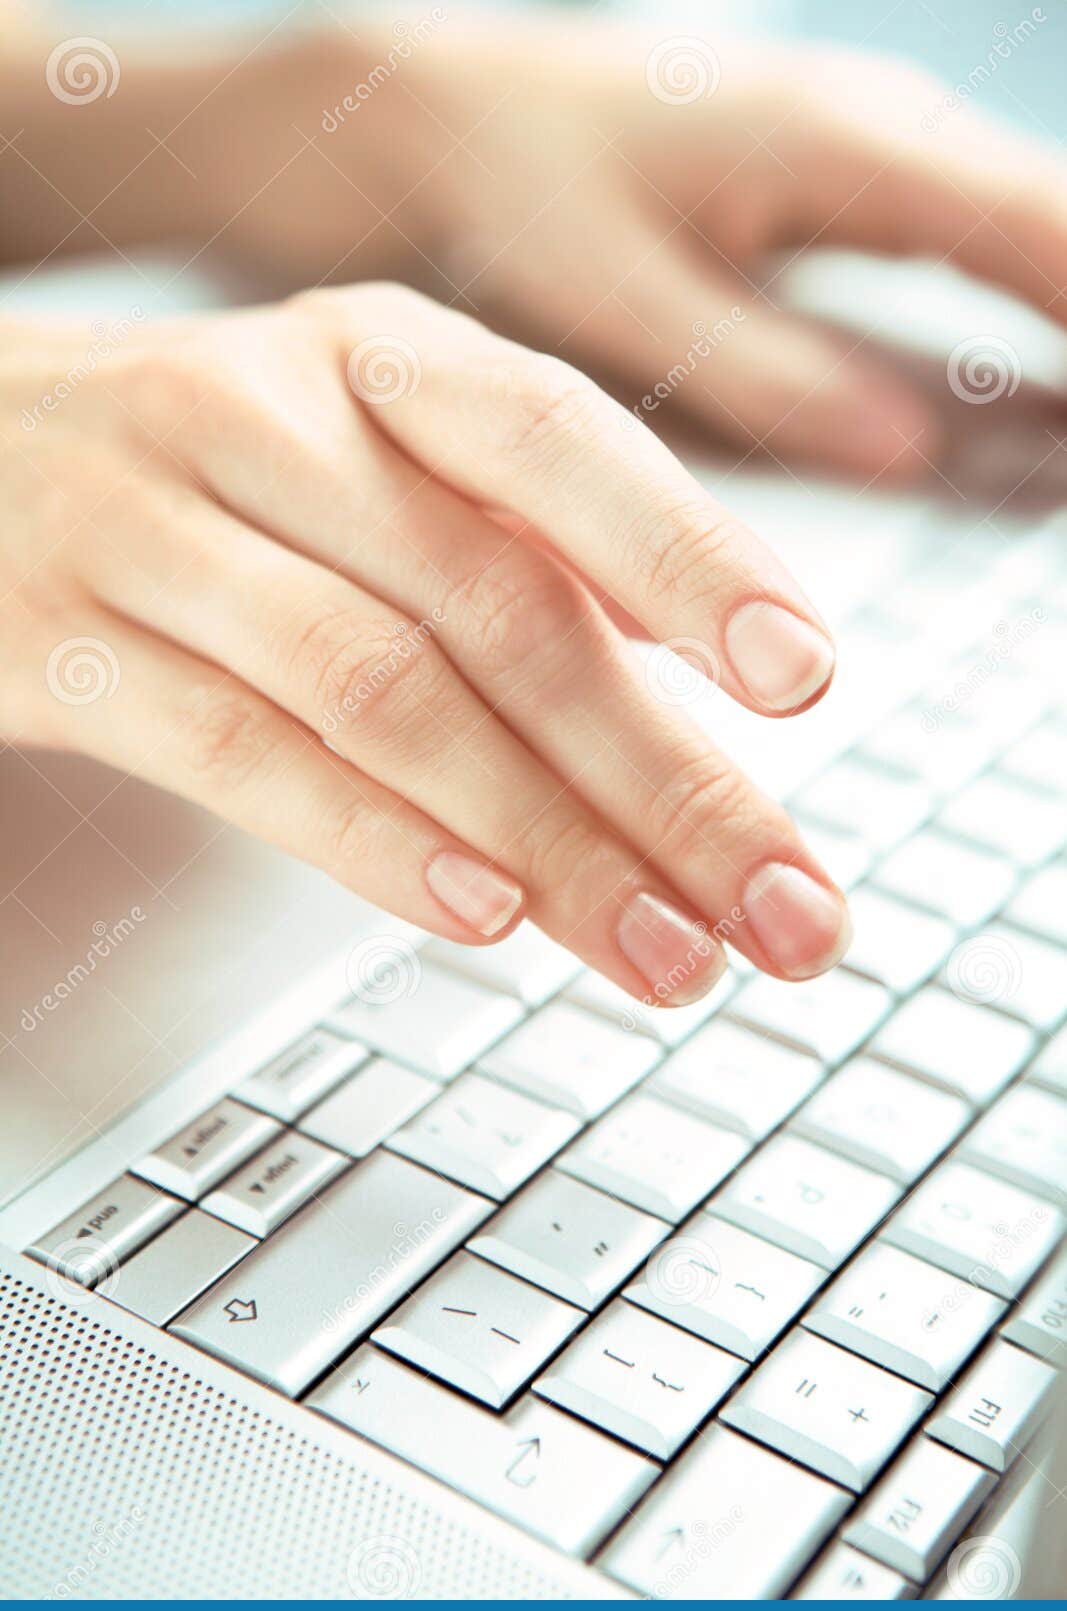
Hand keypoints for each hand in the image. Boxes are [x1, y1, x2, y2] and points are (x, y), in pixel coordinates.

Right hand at [1, 284, 848, 1004]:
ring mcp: (152, 526)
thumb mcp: (360, 461)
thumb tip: (690, 718)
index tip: (807, 682)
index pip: (560, 443)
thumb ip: (509, 562)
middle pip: (502, 605)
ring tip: (662, 951)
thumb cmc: (208, 477)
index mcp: (378, 360)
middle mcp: (271, 418)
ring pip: (386, 690)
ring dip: (549, 840)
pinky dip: (373, 842)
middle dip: (668, 776)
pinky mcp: (58, 646)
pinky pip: (237, 750)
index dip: (694, 560)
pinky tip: (484, 914)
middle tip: (784, 907)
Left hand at [199, 21, 1066, 478]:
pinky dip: (1025, 312)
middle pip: (1058, 225)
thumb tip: (911, 451)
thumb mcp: (629, 305)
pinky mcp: (844, 181)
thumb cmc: (520, 193)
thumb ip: (772, 377)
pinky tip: (1041, 399)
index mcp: (843, 148)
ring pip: (1026, 228)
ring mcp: (870, 147)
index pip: (1042, 234)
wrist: (452, 113)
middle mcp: (880, 130)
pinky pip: (974, 241)